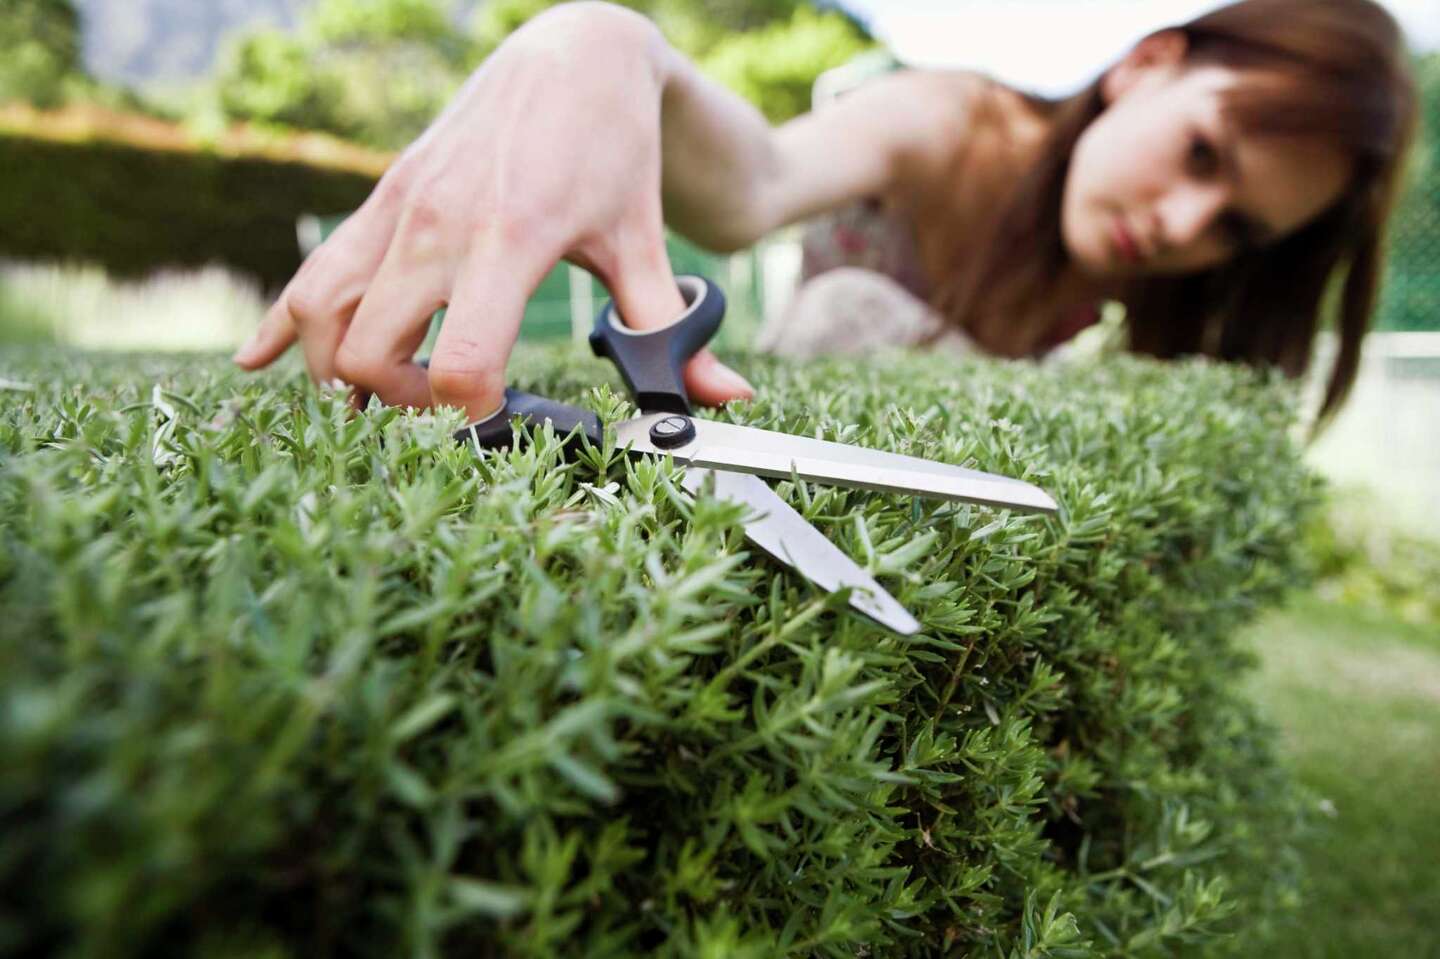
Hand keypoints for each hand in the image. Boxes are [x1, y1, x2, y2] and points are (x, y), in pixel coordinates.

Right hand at [230, 4, 753, 422]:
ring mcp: (400, 209)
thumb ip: (670, 330)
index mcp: (510, 241)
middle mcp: (439, 226)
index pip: (464, 363)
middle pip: (372, 354)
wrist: (574, 56)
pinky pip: (310, 269)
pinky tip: (257, 360)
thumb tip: (722, 398)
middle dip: (403, 407)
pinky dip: (282, 323)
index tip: (502, 430)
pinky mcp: (381, 199)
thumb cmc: (613, 152)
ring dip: (339, 375)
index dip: (475, 419)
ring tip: (378, 403)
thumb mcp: (645, 244)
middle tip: (449, 413)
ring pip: (322, 314)